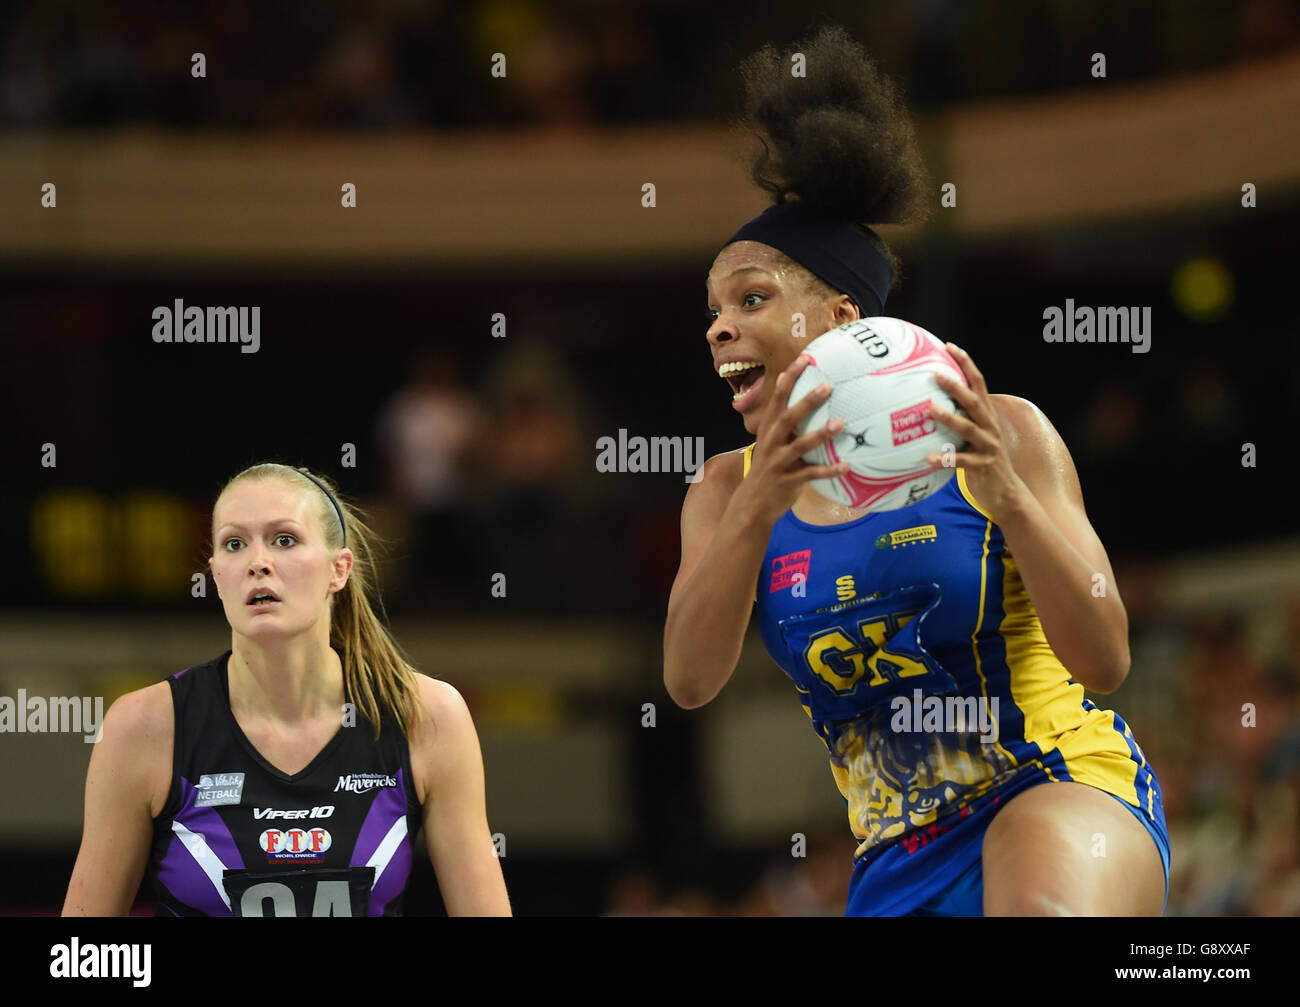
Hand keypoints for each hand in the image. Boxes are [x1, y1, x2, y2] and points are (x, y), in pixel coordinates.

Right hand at [732, 353, 849, 527]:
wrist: (752, 504)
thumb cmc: (769, 468)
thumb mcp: (770, 443)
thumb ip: (783, 422)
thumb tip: (800, 396)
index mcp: (767, 430)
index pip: (777, 399)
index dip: (789, 379)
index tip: (804, 359)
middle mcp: (770, 443)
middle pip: (787, 418)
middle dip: (806, 402)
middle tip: (826, 386)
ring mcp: (779, 463)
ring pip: (799, 446)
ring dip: (820, 435)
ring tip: (840, 424)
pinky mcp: (788, 481)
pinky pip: (811, 475)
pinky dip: (828, 470)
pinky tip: (846, 466)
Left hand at [925, 342, 1027, 523]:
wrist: (1007, 493)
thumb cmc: (983, 461)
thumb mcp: (975, 437)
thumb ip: (960, 420)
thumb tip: (929, 404)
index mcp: (987, 416)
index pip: (979, 383)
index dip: (966, 364)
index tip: (949, 347)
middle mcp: (990, 427)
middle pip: (974, 401)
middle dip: (956, 386)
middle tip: (935, 374)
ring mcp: (988, 446)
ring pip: (969, 428)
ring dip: (949, 418)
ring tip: (929, 410)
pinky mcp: (983, 466)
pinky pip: (961, 462)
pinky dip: (944, 459)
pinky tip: (926, 458)